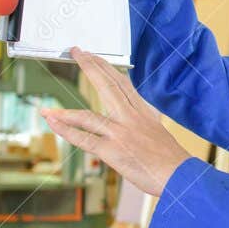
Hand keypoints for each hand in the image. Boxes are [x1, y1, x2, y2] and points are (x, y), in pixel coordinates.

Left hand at [41, 47, 192, 196]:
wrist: (181, 175)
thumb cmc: (171, 160)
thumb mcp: (159, 133)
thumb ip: (144, 124)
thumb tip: (136, 123)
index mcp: (143, 113)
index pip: (122, 84)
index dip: (106, 68)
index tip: (94, 57)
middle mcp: (131, 118)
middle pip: (107, 86)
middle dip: (90, 66)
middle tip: (76, 51)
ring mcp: (121, 133)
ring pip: (88, 116)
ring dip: (65, 113)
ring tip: (48, 108)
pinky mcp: (113, 151)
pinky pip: (85, 140)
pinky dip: (67, 132)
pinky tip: (54, 125)